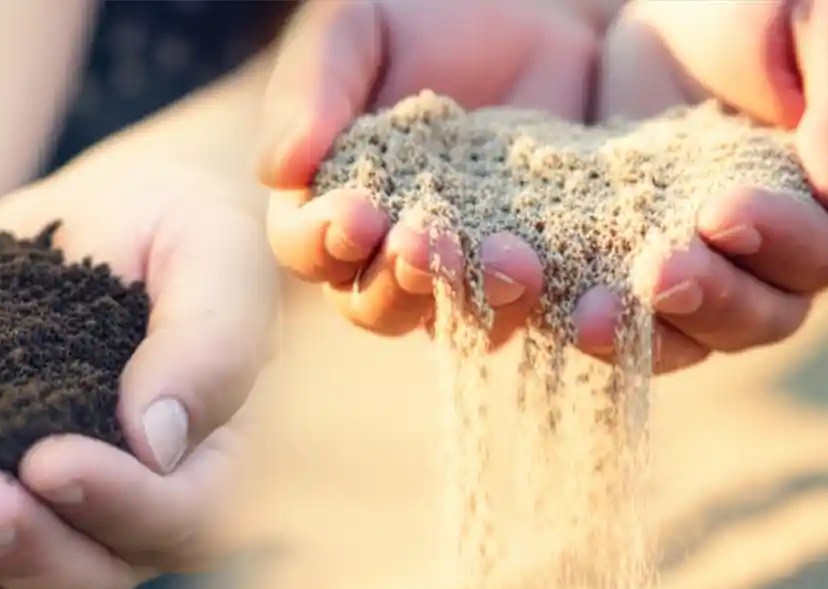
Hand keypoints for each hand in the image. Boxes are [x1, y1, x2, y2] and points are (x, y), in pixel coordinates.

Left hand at [0, 153, 278, 588]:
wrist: (107, 212)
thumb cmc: (181, 228)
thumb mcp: (213, 258)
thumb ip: (205, 345)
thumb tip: (156, 444)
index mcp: (206, 468)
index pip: (174, 519)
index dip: (115, 505)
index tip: (47, 461)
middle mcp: (129, 512)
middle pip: (87, 575)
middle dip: (23, 549)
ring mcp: (50, 512)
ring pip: (9, 581)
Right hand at [257, 0, 599, 337]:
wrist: (531, 12)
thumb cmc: (420, 17)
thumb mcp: (355, 28)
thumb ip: (310, 86)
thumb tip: (275, 168)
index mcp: (324, 202)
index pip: (303, 244)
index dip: (320, 241)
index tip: (353, 216)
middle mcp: (381, 254)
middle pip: (368, 304)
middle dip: (393, 282)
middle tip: (420, 245)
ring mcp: (457, 271)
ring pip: (447, 318)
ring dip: (471, 302)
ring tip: (507, 264)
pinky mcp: (529, 269)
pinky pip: (528, 309)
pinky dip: (540, 303)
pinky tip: (552, 271)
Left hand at [583, 0, 827, 372]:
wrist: (657, 20)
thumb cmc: (754, 12)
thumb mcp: (804, 24)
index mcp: (824, 208)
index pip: (821, 253)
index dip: (780, 241)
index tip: (723, 209)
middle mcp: (765, 260)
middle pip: (754, 315)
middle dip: (709, 297)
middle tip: (658, 272)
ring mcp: (689, 273)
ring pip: (681, 334)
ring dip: (642, 331)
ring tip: (591, 317)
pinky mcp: (615, 271)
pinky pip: (606, 315)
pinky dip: (577, 317)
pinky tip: (549, 306)